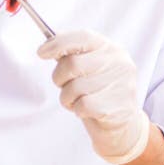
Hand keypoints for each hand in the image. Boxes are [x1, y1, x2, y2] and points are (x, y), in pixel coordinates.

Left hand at [38, 30, 150, 164]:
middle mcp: (119, 63)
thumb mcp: (88, 69)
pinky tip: (86, 111)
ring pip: (75, 87)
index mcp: (111, 49)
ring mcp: (121, 85)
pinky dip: (77, 110)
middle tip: (63, 85)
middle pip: (73, 63)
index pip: (83, 37)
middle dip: (59, 77)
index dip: (59, 43)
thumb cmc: (98, 93)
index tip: (41, 52)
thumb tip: (47, 46)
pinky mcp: (118, 107)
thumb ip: (71, 55)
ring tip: (77, 100)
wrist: (122, 127)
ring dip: (67, 97)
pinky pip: (82, 105)